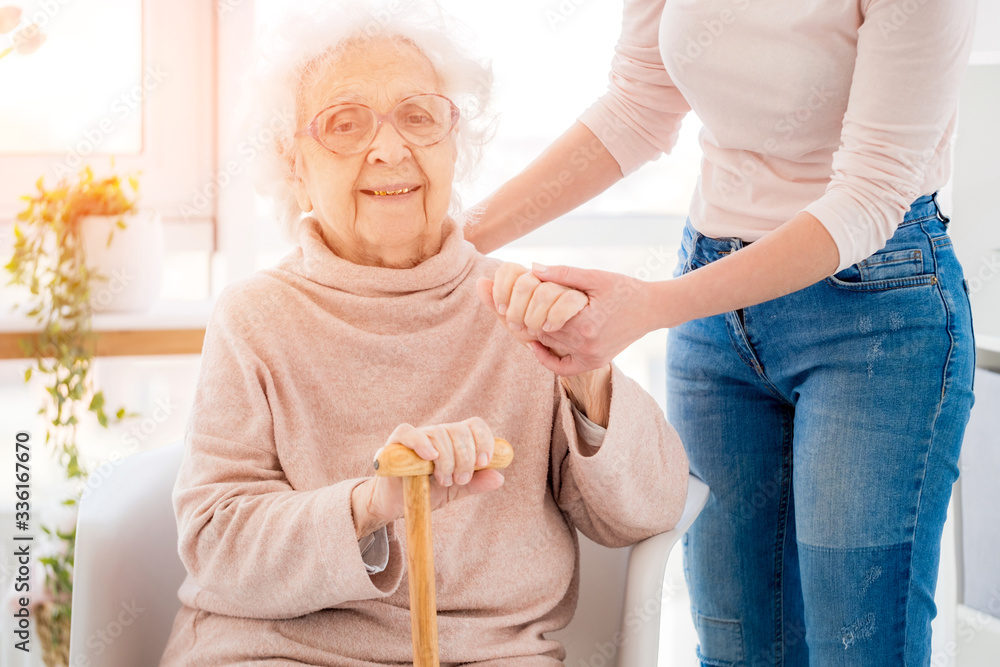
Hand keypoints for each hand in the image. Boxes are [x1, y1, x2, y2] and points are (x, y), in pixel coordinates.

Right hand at [353, 419, 504, 537]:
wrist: (395, 506)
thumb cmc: (426, 493)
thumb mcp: (455, 491)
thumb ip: (476, 483)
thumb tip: (499, 477)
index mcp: (455, 441)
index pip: (475, 426)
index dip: (484, 440)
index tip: (484, 462)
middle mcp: (438, 434)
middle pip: (459, 430)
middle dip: (465, 458)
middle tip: (459, 480)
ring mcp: (417, 436)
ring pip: (439, 434)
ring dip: (446, 460)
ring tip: (443, 481)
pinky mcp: (395, 444)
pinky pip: (408, 432)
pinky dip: (421, 442)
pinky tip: (430, 457)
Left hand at [476, 263, 612, 424]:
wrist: (652, 309)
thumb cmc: (625, 289)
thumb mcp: (595, 277)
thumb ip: (563, 273)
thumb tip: (531, 268)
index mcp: (585, 322)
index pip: (541, 317)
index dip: (523, 307)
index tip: (510, 298)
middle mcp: (586, 344)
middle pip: (541, 333)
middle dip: (525, 319)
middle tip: (507, 307)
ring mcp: (591, 357)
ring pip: (549, 346)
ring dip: (535, 333)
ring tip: (520, 317)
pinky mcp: (594, 362)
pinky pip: (563, 368)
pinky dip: (547, 359)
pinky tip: (536, 345)